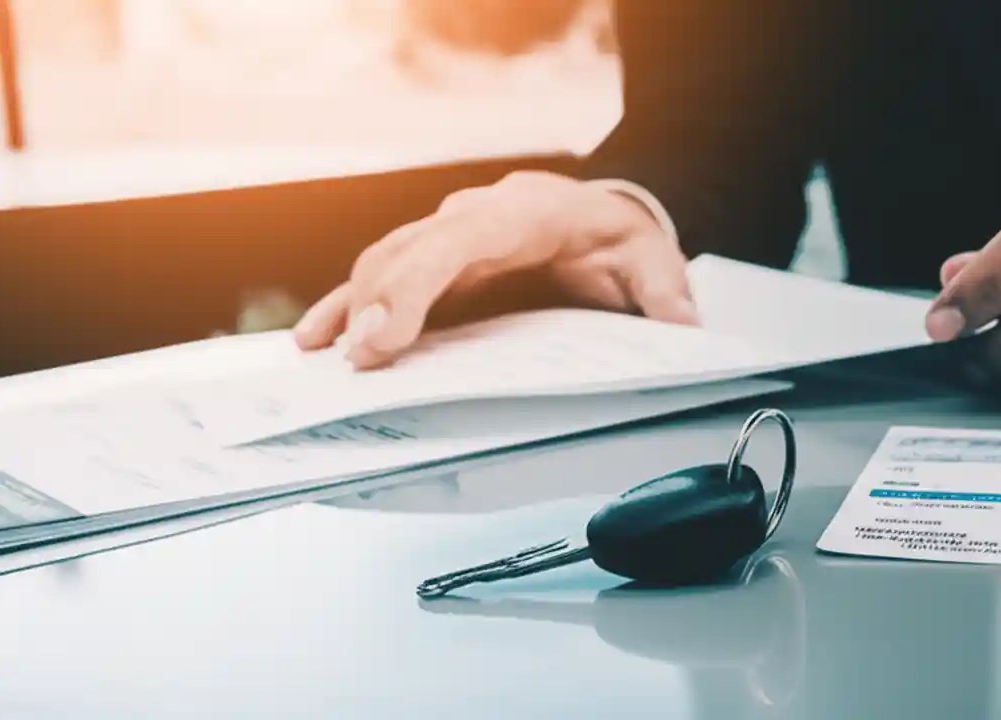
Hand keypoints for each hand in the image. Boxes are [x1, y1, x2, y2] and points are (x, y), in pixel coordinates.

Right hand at [293, 171, 696, 368]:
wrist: (600, 215)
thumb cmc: (618, 240)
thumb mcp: (652, 262)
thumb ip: (663, 292)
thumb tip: (681, 325)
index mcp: (525, 213)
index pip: (459, 241)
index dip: (418, 284)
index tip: (388, 332)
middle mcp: (476, 215)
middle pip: (411, 250)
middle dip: (377, 304)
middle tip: (355, 360)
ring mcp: (451, 232)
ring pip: (388, 257)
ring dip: (352, 304)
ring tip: (319, 351)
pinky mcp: (437, 256)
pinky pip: (385, 272)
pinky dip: (351, 302)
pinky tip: (320, 333)